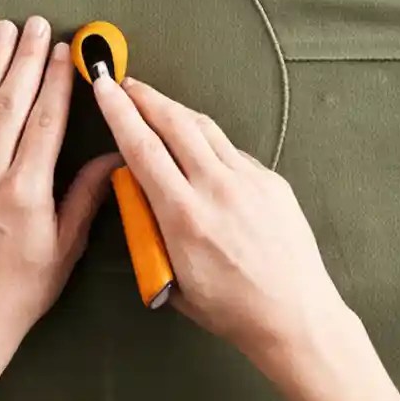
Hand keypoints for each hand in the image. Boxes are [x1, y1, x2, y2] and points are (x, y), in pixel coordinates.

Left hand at [0, 17, 118, 400]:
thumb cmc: (21, 290)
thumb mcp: (66, 248)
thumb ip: (86, 197)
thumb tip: (112, 156)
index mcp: (26, 192)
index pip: (45, 121)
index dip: (56, 80)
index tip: (66, 50)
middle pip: (10, 102)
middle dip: (25, 58)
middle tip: (35, 23)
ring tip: (3, 30)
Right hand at [92, 75, 399, 400]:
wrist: (295, 316)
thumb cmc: (231, 309)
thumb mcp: (172, 278)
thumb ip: (151, 231)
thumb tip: (137, 191)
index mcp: (184, 216)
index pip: (142, 148)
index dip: (119, 112)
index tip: (104, 88)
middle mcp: (217, 189)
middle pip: (174, 123)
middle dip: (145, 97)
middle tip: (126, 84)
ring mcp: (249, 181)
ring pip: (205, 129)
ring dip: (176, 111)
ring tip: (156, 103)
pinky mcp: (272, 182)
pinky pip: (233, 152)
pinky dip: (209, 142)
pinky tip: (199, 148)